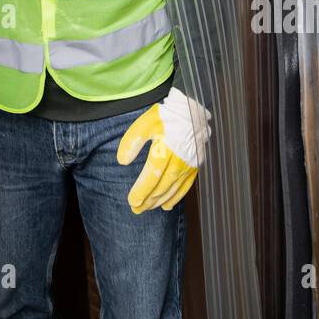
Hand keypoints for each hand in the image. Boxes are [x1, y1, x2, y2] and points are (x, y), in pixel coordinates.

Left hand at [116, 87, 211, 212]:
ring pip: (173, 189)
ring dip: (159, 201)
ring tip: (148, 209)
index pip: (151, 177)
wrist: (191, 108)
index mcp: (164, 150)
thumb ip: (132, 142)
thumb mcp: (144, 124)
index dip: (141, 192)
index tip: (132, 201)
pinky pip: (186, 186)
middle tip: (136, 210)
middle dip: (148, 201)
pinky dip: (176, 197)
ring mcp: (189, 164)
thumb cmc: (165, 116)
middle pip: (161, 187)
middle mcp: (178, 160)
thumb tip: (122, 161)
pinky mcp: (196, 165)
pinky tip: (167, 205)